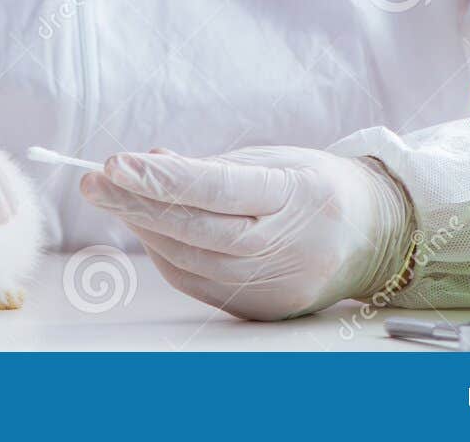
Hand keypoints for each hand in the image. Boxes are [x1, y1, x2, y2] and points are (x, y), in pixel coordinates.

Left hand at [80, 145, 412, 320]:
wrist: (375, 234)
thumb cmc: (315, 184)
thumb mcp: (273, 159)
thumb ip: (209, 166)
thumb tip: (146, 166)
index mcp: (297, 193)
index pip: (217, 188)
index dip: (162, 179)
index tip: (114, 164)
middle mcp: (290, 246)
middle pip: (197, 230)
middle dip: (137, 204)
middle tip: (94, 182)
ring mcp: (279, 285)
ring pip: (191, 261)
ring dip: (146, 229)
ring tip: (116, 197)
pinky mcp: (265, 309)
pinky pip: (199, 283)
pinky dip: (168, 255)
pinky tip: (150, 230)